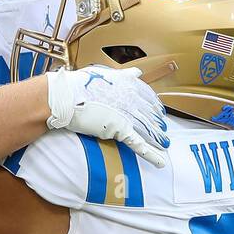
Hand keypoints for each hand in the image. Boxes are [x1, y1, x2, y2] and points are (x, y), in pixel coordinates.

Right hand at [46, 65, 169, 168]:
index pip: (150, 99)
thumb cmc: (83, 84)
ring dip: (158, 139)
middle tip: (164, 131)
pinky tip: (161, 162)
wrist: (68, 96)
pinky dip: (151, 155)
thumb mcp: (107, 74)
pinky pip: (139, 144)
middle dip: (158, 124)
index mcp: (132, 85)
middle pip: (152, 115)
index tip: (159, 113)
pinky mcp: (121, 130)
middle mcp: (134, 99)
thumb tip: (138, 72)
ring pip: (149, 130)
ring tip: (165, 145)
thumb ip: (125, 74)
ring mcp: (129, 115)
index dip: (155, 108)